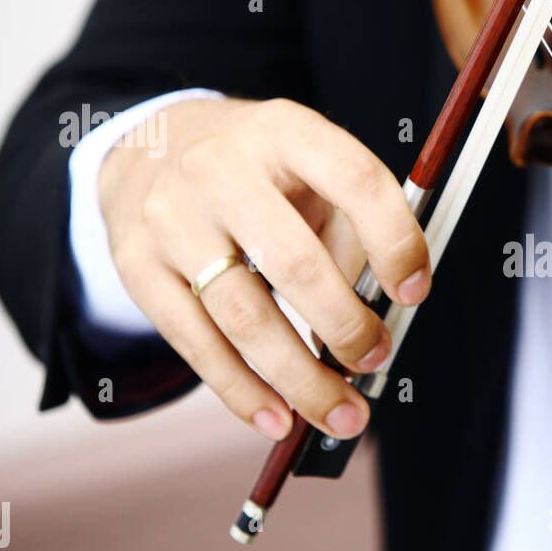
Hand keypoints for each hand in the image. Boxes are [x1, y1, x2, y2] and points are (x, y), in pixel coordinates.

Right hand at [98, 97, 429, 440]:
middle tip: (374, 359)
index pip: (354, 178)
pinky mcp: (137, 266)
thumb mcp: (311, 169)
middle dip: (345, 324)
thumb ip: (353, 231)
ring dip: (301, 379)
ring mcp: (170, 218)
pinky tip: (278, 419)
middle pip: (292, 261)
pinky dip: (243, 392)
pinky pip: (196, 343)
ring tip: (341, 413)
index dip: (395, 240)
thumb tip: (378, 321)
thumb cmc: (258, 171)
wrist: (149, 146)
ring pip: (243, 317)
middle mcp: (219, 168)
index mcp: (283, 131)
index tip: (414, 292)